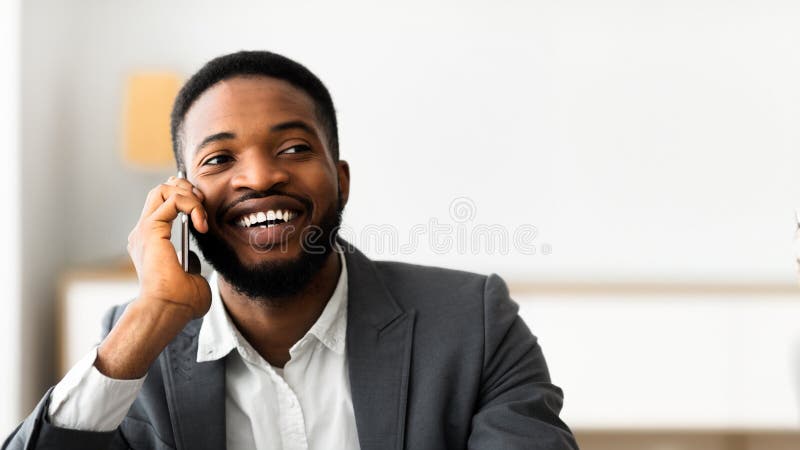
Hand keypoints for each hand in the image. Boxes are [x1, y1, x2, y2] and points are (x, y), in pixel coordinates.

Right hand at [96, 177, 211, 378]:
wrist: (167, 310)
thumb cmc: (179, 303)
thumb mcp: (192, 280)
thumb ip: (192, 266)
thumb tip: (193, 261)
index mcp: (151, 243)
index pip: (163, 206)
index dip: (186, 201)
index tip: (204, 218)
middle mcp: (144, 233)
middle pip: (159, 191)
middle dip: (185, 190)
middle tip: (202, 206)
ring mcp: (144, 230)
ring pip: (162, 190)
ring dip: (188, 195)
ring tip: (201, 211)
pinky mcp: (151, 229)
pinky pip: (172, 200)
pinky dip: (192, 205)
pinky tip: (201, 224)